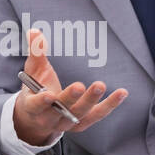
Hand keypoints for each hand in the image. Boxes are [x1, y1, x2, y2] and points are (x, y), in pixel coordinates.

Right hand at [13, 29, 127, 145]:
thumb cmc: (35, 90)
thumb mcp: (33, 72)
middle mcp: (48, 118)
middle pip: (60, 110)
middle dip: (70, 98)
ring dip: (91, 100)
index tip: (49, 95)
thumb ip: (35, 53)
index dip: (41, 101)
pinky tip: (121, 93)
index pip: (35, 105)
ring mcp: (66, 122)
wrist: (39, 117)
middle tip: (79, 86)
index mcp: (33, 106)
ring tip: (100, 84)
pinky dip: (109, 105)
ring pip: (80, 113)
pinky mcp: (81, 123)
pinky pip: (97, 115)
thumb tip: (34, 31)